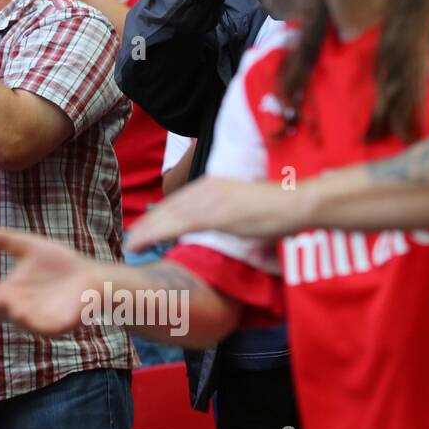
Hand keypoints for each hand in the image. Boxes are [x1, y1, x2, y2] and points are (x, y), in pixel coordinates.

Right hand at [0, 228, 108, 337]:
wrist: (94, 275)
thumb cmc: (62, 263)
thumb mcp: (27, 246)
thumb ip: (2, 239)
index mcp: (9, 292)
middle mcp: (18, 308)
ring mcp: (35, 319)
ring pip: (13, 321)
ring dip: (5, 312)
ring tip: (1, 299)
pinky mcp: (54, 326)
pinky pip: (38, 328)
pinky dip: (28, 322)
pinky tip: (21, 311)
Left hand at [126, 176, 312, 249]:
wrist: (297, 203)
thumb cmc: (277, 209)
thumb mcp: (241, 207)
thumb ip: (223, 213)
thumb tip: (214, 225)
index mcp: (211, 184)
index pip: (177, 201)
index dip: (157, 216)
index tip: (142, 228)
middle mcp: (206, 187)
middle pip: (168, 208)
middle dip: (148, 224)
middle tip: (131, 240)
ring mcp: (210, 200)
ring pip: (169, 217)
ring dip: (147, 231)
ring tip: (132, 245)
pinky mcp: (216, 213)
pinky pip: (179, 225)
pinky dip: (157, 234)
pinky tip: (144, 242)